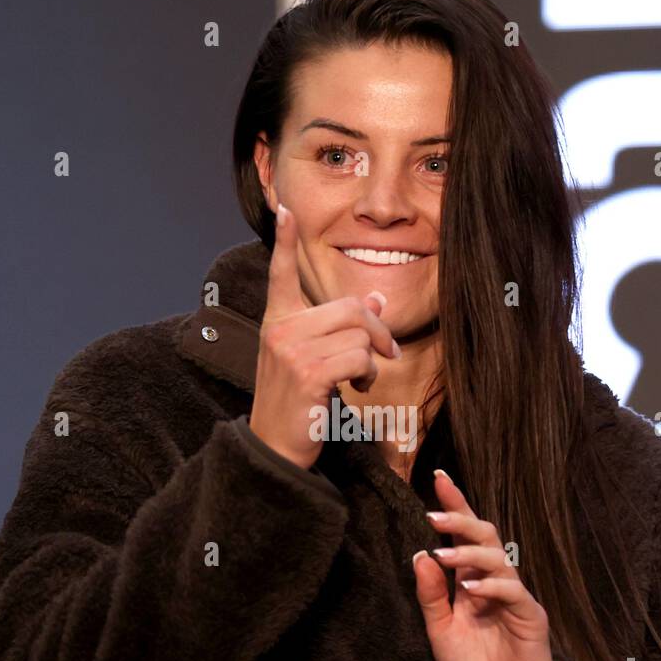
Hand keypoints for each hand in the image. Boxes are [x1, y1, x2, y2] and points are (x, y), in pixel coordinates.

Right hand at [248, 203, 400, 469]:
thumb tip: (377, 298)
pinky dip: (367, 375)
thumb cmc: (298, 406)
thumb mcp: (315, 361)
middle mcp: (280, 329)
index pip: (281, 274)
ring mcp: (291, 349)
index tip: (286, 211)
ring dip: (371, 361)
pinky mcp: (307, 371)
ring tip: (359, 380)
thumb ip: (341, 329)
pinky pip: (358, 358)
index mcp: (277, 322)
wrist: (274, 450)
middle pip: (350, 308)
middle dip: (376, 331)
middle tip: (385, 354)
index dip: (286, 243)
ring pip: (359, 334)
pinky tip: (355, 390)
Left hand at [413, 469, 557, 660]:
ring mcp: (514, 596)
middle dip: (461, 519)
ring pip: (497, 558)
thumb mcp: (440, 631)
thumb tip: (420, 555)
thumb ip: (431, 596)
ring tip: (443, 554)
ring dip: (469, 553)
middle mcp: (493, 582)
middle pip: (484, 536)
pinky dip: (492, 586)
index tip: (437, 477)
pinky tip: (472, 589)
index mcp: (470, 581)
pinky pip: (513, 592)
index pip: (462, 535)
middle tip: (433, 513)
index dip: (455, 505)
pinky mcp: (530, 615)